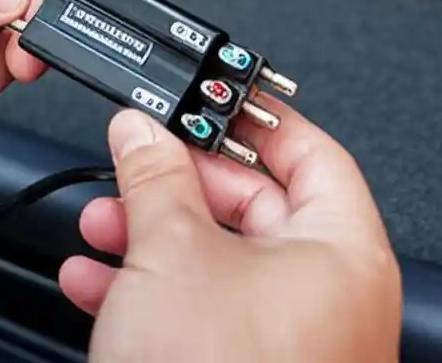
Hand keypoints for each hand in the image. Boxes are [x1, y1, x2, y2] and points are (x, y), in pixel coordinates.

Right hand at [59, 100, 401, 362]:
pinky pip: (206, 313)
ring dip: (153, 238)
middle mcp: (331, 296)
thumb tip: (144, 131)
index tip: (205, 102)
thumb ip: (156, 177)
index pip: (311, 151)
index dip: (252, 120)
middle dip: (180, 187)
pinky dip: (155, 292)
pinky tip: (99, 284)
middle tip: (134, 166)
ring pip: (220, 263)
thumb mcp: (172, 254)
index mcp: (342, 251)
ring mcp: (295, 341)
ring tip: (102, 226)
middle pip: (257, 207)